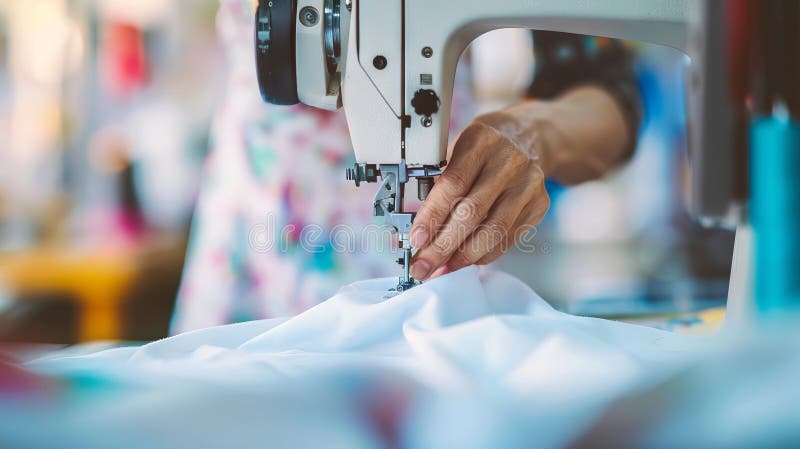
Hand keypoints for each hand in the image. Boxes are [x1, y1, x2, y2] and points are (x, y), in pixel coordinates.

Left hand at [408, 115, 549, 279]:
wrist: (530, 136)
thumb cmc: (486, 147)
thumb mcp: (459, 149)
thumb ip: (441, 183)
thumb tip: (421, 230)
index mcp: (481, 141)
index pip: (453, 184)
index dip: (432, 215)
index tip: (416, 239)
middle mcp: (508, 161)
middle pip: (472, 212)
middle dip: (443, 246)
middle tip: (422, 266)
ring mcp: (528, 184)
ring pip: (493, 230)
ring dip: (463, 257)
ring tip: (442, 269)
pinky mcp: (539, 204)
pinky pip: (508, 238)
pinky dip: (484, 254)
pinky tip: (466, 261)